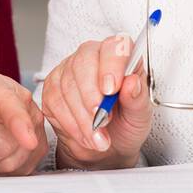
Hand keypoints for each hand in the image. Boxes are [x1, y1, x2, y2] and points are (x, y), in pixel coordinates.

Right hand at [40, 35, 150, 168]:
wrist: (107, 146)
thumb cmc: (125, 124)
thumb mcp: (140, 116)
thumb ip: (138, 98)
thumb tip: (132, 83)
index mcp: (120, 57)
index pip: (114, 46)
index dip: (111, 65)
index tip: (111, 90)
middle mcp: (93, 57)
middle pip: (83, 61)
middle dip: (91, 94)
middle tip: (102, 118)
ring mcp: (68, 70)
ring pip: (67, 85)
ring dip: (83, 117)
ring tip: (98, 135)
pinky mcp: (52, 88)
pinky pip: (55, 101)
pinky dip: (71, 123)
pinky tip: (84, 134)